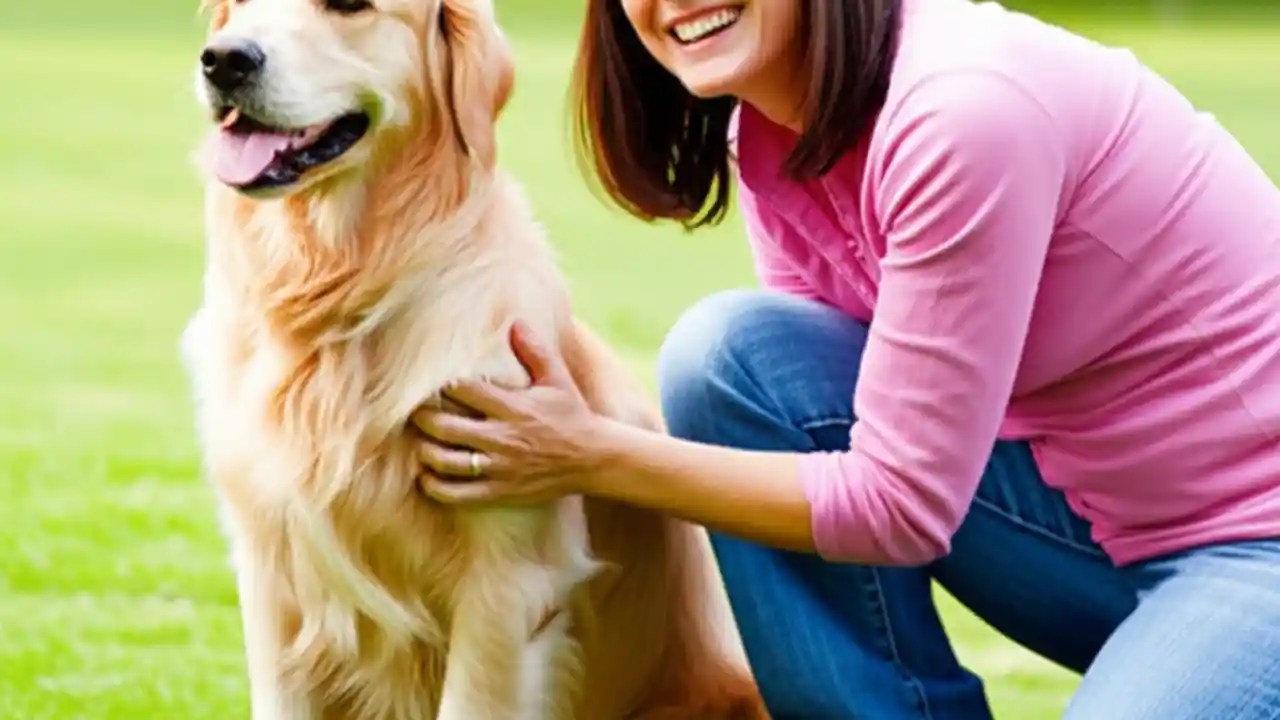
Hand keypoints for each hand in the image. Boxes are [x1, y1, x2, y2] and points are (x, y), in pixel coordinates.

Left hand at [411, 321, 608, 505]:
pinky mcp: (500, 491)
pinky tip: (427, 478)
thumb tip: (516, 323)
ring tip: (420, 443)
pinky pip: (458, 493)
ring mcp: (499, 467)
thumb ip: (534, 351)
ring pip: (446, 461)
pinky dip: (435, 486)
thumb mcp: (557, 379)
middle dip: (423, 418)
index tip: (431, 384)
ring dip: (425, 451)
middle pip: (445, 426)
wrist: (593, 458)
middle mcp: (502, 436)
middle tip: (415, 413)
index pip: (463, 391)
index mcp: (512, 406)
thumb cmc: (572, 415)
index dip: (442, 386)